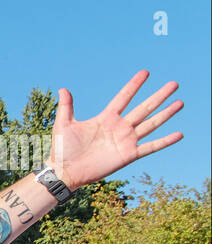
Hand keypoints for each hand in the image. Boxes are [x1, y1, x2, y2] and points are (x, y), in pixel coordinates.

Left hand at [52, 71, 182, 190]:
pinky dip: (165, 141)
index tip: (145, 72)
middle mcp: (119, 127)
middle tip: (174, 84)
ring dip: (166, 114)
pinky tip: (179, 134)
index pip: (124, 97)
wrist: (65, 171)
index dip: (134, 85)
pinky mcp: (129, 155)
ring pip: (151, 124)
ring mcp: (126, 141)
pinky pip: (151, 147)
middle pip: (144, 108)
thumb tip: (62, 89)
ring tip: (180, 102)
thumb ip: (66, 106)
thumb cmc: (63, 149)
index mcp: (106, 118)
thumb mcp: (64, 125)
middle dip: (159, 96)